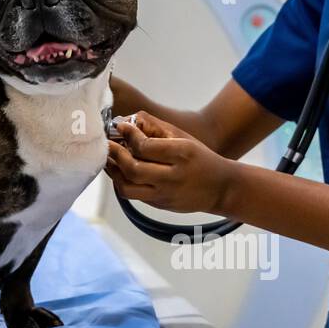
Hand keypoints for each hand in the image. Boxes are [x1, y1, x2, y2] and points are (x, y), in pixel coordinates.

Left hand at [104, 110, 237, 216]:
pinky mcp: (159, 206)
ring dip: (113, 172)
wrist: (221, 189)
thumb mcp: (183, 137)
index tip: (120, 126)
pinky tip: (119, 169)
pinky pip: (132, 195)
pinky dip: (121, 181)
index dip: (128, 135)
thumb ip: (155, 127)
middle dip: (115, 154)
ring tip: (110, 158)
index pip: (146, 146)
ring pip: (127, 188)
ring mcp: (165, 195)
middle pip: (133, 169)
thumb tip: (127, 121)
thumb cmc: (199, 158)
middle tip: (107, 143)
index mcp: (183, 154)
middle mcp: (173, 177)